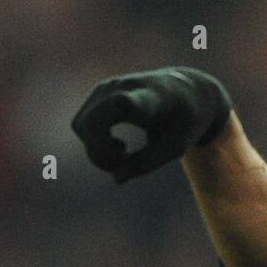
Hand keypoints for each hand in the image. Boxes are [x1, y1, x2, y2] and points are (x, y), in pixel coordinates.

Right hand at [71, 66, 232, 183]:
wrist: (185, 92)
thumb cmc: (182, 123)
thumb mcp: (174, 148)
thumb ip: (146, 163)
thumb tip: (116, 179)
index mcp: (153, 100)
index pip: (135, 101)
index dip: (125, 104)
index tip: (121, 103)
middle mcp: (124, 87)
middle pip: (93, 123)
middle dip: (102, 153)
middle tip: (125, 158)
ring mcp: (106, 88)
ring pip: (81, 126)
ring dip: (97, 151)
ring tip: (124, 153)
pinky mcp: (97, 94)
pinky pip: (81, 125)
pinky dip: (95, 144)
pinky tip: (119, 146)